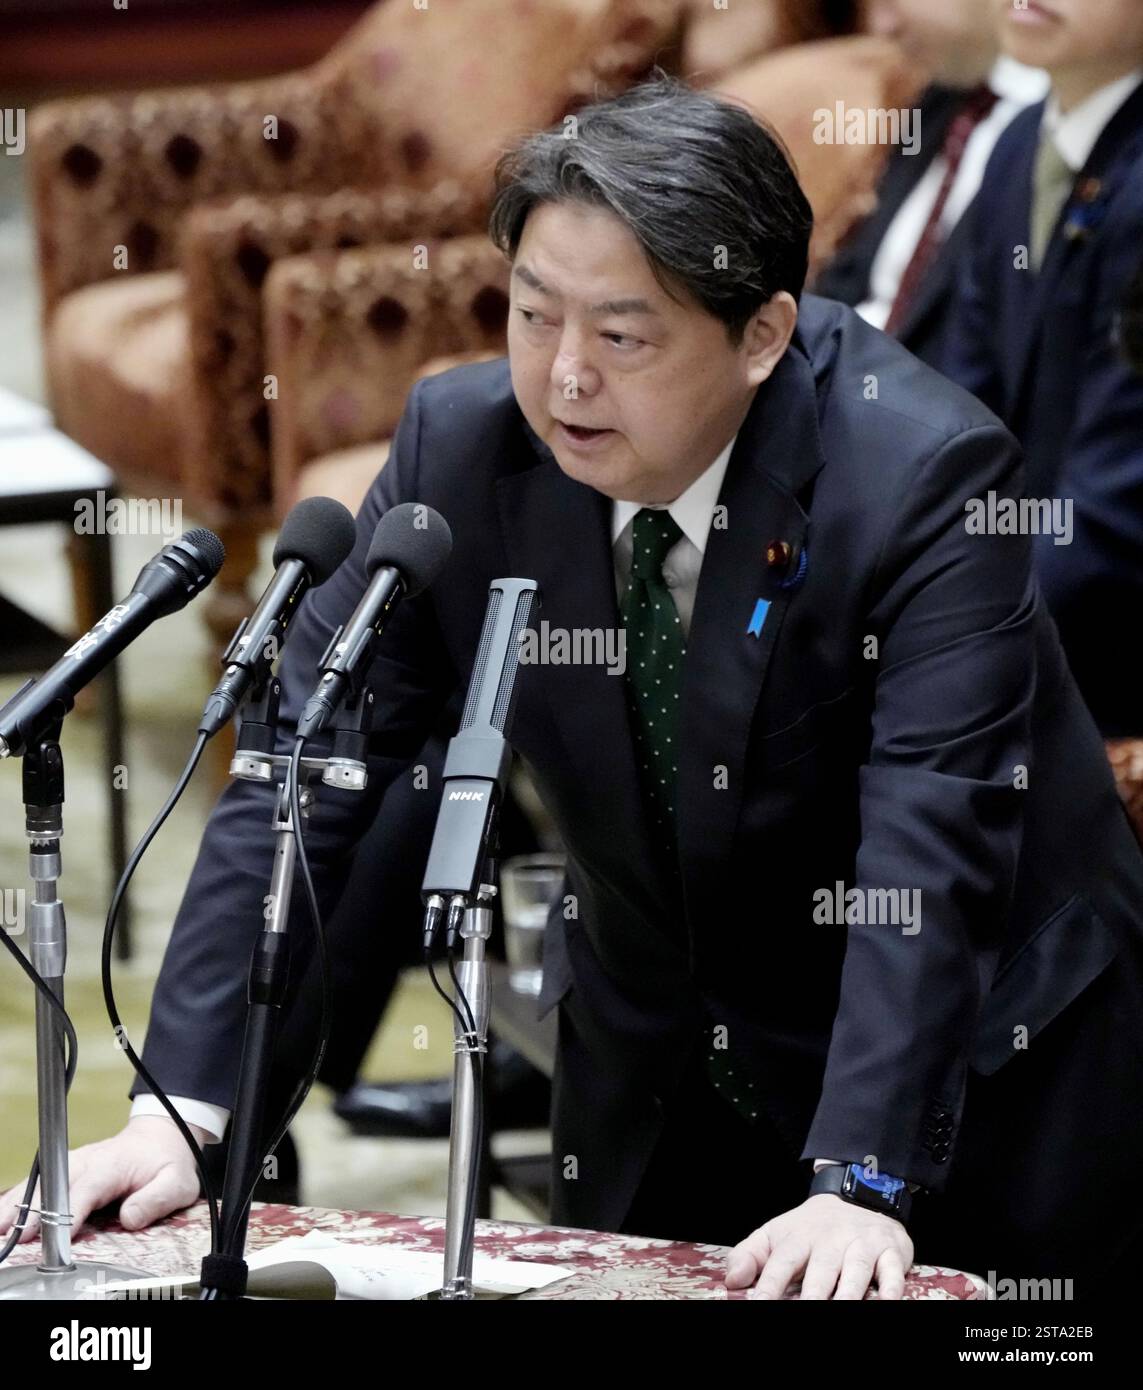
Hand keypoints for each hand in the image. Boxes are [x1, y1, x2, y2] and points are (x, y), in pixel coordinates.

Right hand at [0, 1115, 206, 1244]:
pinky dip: (19, 1199)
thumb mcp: (177, 1182)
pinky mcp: (65, 1171)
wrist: (161, 1139)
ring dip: (19, 1205)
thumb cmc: (167, 1163)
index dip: (71, 1212)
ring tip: (1, 1228)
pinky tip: (3, 1216)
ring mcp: (73, 1164)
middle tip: (17, 1236)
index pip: (88, 1189)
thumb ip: (156, 1200)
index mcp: (113, 1164)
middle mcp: (88, 1161)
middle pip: (55, 1186)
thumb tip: (129, 1218)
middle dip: (36, 1212)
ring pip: (41, 1183)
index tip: (59, 1235)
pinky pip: (39, 1184)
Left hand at [725, 1194, 913, 1299]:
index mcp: (799, 1237)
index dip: (770, 1285)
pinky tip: (887, 1302)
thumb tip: (731, 1280)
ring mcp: (862, 1245)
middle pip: (821, 1270)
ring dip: (849, 1294)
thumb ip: (750, 1255)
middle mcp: (831, 1240)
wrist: (857, 1194)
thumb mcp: (776, 1234)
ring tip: (840, 1310)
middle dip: (813, 1295)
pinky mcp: (891, 1252)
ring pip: (856, 1271)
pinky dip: (892, 1288)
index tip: (760, 1303)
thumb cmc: (811, 1228)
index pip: (782, 1263)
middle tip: (806, 1310)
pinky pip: (893, 1271)